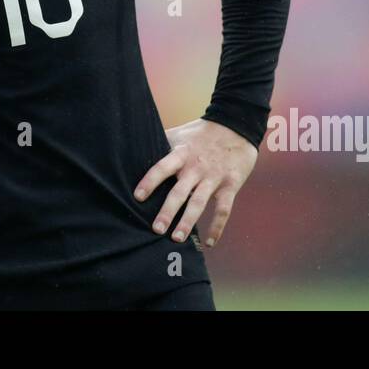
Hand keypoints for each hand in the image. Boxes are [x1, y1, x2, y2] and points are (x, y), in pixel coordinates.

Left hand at [132, 117, 258, 248]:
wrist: (236, 126)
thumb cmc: (200, 133)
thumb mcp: (178, 135)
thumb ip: (159, 144)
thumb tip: (132, 150)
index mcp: (181, 154)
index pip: (162, 168)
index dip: (150, 181)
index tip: (138, 197)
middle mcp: (196, 167)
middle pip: (179, 191)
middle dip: (168, 211)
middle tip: (156, 229)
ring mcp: (214, 177)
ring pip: (199, 203)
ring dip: (188, 222)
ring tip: (177, 238)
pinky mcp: (231, 184)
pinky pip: (224, 209)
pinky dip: (217, 227)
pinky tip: (209, 243)